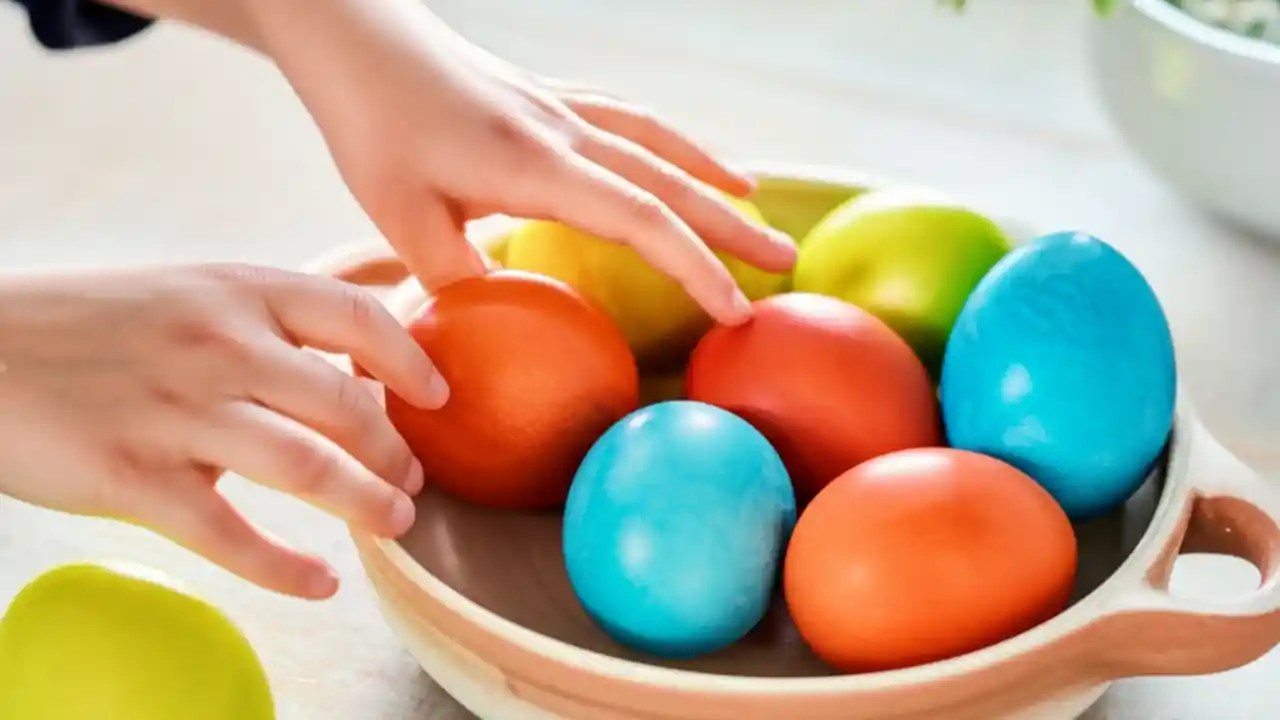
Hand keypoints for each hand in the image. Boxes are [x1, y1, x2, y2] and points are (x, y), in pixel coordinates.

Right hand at [0, 265, 445, 598]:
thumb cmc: (93, 327)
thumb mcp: (191, 292)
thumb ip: (270, 318)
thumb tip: (360, 348)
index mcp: (237, 293)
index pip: (355, 317)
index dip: (411, 360)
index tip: (440, 398)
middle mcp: (218, 347)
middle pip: (345, 403)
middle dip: (395, 451)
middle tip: (415, 481)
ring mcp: (177, 412)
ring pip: (306, 466)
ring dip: (365, 503)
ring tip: (394, 524)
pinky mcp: (134, 478)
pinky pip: (230, 534)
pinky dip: (286, 567)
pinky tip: (320, 583)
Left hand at [249, 0, 796, 321]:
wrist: (357, 38)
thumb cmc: (371, 124)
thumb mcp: (399, 215)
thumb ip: (457, 278)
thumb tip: (500, 328)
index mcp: (534, 166)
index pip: (640, 219)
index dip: (695, 267)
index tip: (735, 311)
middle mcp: (564, 133)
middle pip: (670, 180)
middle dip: (733, 226)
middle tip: (786, 263)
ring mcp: (560, 109)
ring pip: (658, 143)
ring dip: (713, 177)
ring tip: (758, 204)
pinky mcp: (547, 98)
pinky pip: (629, 117)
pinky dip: (671, 140)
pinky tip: (683, 155)